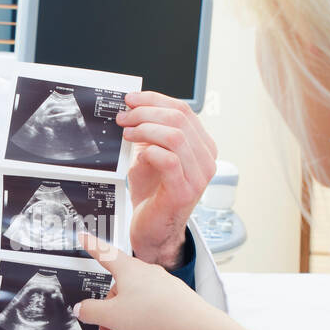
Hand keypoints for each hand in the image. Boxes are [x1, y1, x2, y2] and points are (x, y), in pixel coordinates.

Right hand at [73, 232, 205, 329]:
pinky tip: (144, 325)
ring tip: (124, 328)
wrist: (190, 323)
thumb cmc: (155, 314)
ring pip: (134, 292)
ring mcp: (160, 281)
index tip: (84, 237)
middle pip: (119, 281)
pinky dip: (142, 311)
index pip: (104, 253)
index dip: (91, 245)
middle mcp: (145, 270)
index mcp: (127, 269)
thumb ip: (92, 311)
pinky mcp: (172, 293)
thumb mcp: (111, 316)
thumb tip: (82, 308)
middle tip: (104, 319)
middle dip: (109, 300)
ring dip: (125, 309)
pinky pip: (150, 300)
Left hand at [117, 91, 216, 267]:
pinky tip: (138, 156)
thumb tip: (134, 107)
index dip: (155, 100)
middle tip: (124, 118)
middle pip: (179, 119)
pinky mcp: (184, 192)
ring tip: (127, 134)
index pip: (184, 110)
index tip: (131, 100)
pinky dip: (149, 152)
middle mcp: (206, 160)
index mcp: (202, 146)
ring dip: (145, 129)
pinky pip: (168, 160)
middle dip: (146, 113)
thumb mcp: (150, 154)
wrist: (152, 229)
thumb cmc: (153, 193)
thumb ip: (149, 132)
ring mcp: (198, 177)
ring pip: (175, 136)